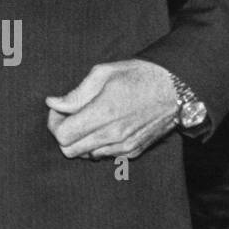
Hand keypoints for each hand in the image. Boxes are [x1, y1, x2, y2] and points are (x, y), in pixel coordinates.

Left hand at [45, 59, 176, 159]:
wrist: (175, 89)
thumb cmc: (137, 75)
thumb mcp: (102, 73)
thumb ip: (76, 94)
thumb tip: (53, 103)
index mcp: (104, 113)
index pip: (63, 135)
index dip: (54, 122)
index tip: (58, 109)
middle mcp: (114, 135)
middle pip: (69, 150)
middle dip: (63, 133)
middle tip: (68, 115)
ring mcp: (124, 146)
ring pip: (85, 155)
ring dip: (79, 139)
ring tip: (87, 118)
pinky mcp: (133, 151)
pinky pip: (103, 155)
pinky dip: (95, 144)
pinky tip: (102, 125)